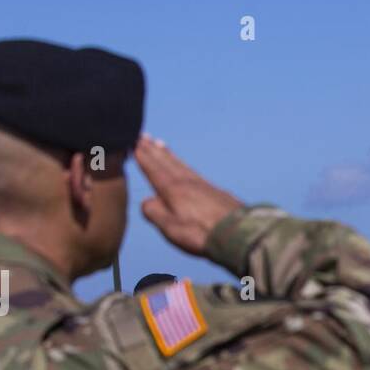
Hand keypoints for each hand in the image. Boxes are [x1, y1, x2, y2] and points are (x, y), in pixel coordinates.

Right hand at [135, 135, 242, 256]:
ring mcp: (203, 185)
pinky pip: (193, 171)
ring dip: (168, 154)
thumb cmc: (201, 233)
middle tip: (143, 135)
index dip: (142, 155)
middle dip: (153, 149)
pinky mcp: (216, 191)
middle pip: (166, 162)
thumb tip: (147, 201)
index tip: (132, 142)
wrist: (238, 233)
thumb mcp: (170, 227)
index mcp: (172, 189)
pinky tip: (185, 167)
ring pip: (180, 164)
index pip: (153, 168)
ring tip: (160, 144)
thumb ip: (154, 212)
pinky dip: (184, 164)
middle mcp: (186, 182)